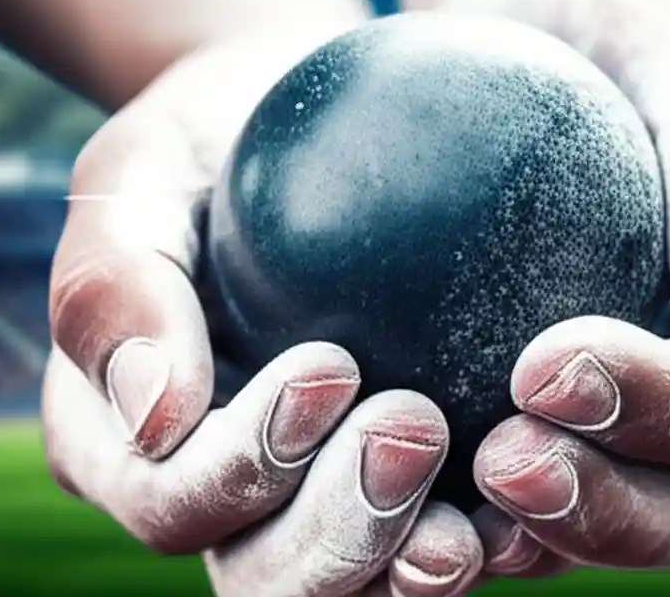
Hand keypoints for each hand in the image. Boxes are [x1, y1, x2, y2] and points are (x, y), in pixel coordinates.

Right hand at [42, 32, 482, 595]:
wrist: (314, 120)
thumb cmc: (212, 140)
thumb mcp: (139, 172)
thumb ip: (117, 282)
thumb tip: (157, 417)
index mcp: (129, 443)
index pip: (174, 505)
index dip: (241, 470)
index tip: (329, 366)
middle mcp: (225, 495)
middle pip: (270, 579)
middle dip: (342, 532)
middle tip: (417, 423)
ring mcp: (319, 501)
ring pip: (365, 589)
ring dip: (424, 559)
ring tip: (503, 485)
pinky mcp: (413, 489)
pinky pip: (455, 541)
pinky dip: (504, 533)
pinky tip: (553, 489)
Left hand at [441, 0, 669, 574]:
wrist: (504, 51)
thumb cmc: (587, 31)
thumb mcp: (654, 32)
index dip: (659, 409)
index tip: (541, 366)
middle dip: (600, 505)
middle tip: (495, 459)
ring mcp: (620, 423)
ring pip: (595, 531)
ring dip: (528, 533)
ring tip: (445, 485)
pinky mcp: (534, 427)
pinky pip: (503, 507)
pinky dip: (456, 520)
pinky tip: (386, 488)